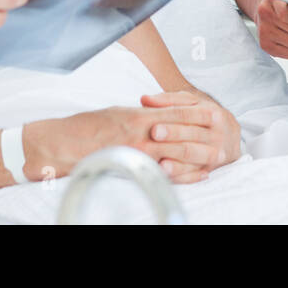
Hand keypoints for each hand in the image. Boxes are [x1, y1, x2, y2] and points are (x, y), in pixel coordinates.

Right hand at [23, 98, 238, 181]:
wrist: (62, 144)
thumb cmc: (87, 127)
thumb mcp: (117, 112)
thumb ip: (139, 115)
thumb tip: (156, 114)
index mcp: (138, 115)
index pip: (175, 112)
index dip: (196, 112)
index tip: (214, 111)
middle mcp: (141, 132)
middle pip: (181, 132)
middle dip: (204, 133)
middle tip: (224, 133)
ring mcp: (138, 152)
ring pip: (176, 153)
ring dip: (198, 154)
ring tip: (218, 156)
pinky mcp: (133, 168)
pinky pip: (164, 173)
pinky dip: (184, 175)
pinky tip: (198, 175)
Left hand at [139, 90, 242, 182]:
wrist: (230, 135)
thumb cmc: (204, 115)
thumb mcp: (191, 103)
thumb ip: (168, 100)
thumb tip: (145, 99)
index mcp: (212, 114)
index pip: (189, 115)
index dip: (171, 119)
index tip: (154, 125)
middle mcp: (216, 134)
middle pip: (193, 135)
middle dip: (174, 135)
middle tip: (155, 135)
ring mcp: (216, 153)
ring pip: (195, 155)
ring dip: (178, 159)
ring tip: (161, 161)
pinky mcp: (210, 169)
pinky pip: (194, 174)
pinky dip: (181, 175)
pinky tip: (167, 174)